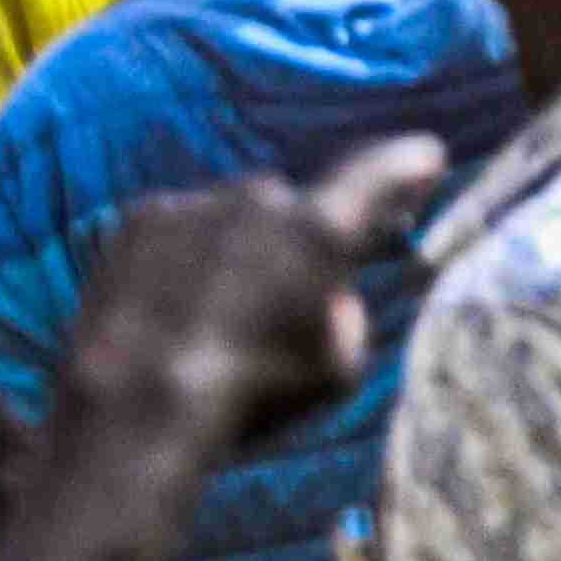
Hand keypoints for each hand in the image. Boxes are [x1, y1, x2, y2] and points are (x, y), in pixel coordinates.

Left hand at [67, 138, 455, 455]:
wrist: (134, 404)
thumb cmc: (251, 394)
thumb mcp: (332, 372)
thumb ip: (345, 317)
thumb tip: (330, 299)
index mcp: (319, 231)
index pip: (380, 176)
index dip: (407, 166)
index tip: (426, 156)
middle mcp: (262, 197)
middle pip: (291, 207)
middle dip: (290, 239)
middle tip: (274, 295)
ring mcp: (197, 201)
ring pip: (231, 216)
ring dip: (232, 248)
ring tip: (208, 312)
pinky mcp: (142, 216)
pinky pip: (179, 225)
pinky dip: (181, 253)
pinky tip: (166, 303)